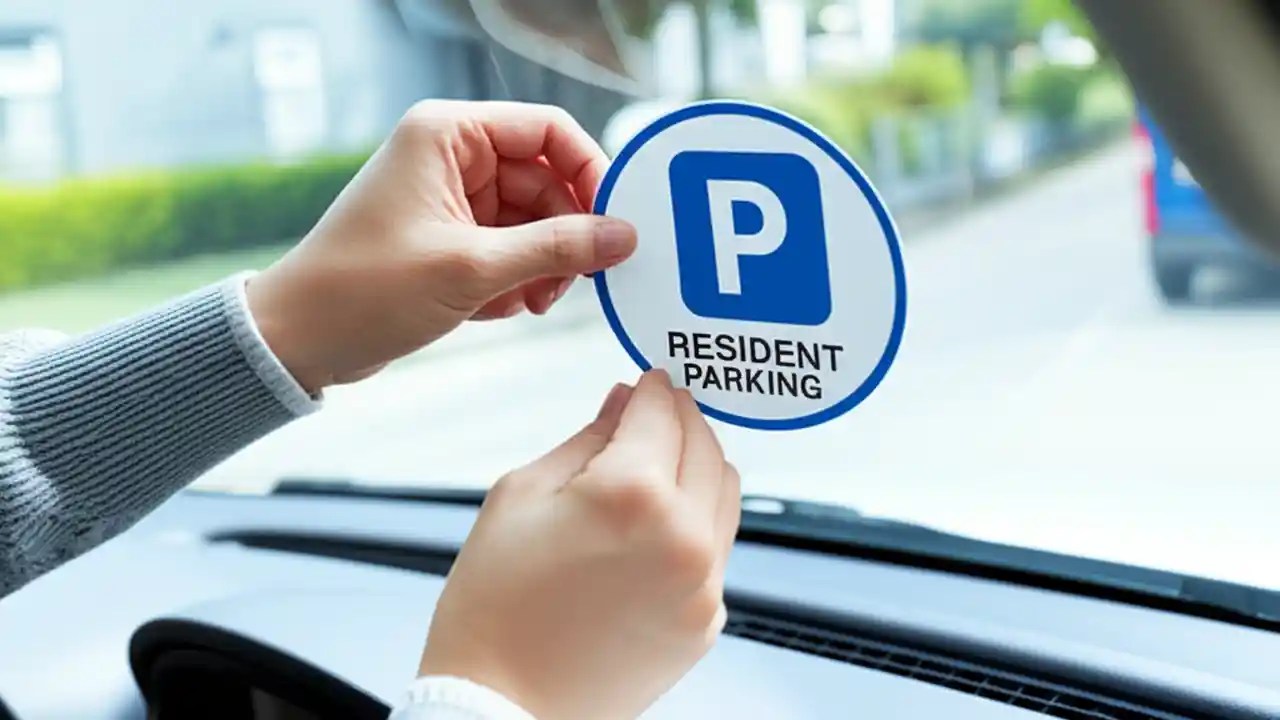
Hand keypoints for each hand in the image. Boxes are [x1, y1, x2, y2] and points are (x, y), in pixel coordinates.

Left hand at [245, 100, 636, 391]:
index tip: (615, 222)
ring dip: (541, 266)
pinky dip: (515, 280)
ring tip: (530, 303)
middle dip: (564, 235)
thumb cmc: (363, 290)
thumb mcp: (472, 269)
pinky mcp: (450, 237)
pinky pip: (510, 248)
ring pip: (533, 221)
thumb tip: (622, 236)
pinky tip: (495, 309)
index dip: (590, 172)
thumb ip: (556, 249)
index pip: (548, 131)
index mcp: (448, 134)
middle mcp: (451, 156)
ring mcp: (451, 198)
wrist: (299, 340)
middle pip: (547, 181)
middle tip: (574, 282)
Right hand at [419, 371, 740, 719]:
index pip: (662, 411)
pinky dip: (697, 524)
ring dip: (699, 467)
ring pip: (726, 494)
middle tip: (656, 412)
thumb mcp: (520, 496)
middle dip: (681, 420)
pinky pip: (717, 550)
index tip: (648, 381)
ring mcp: (702, 585)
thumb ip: (586, 439)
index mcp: (632, 494)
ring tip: (660, 464)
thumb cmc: (492, 606)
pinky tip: (657, 526)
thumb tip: (624, 402)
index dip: (652, 388)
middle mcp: (683, 536)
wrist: (498, 708)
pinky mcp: (705, 622)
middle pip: (707, 446)